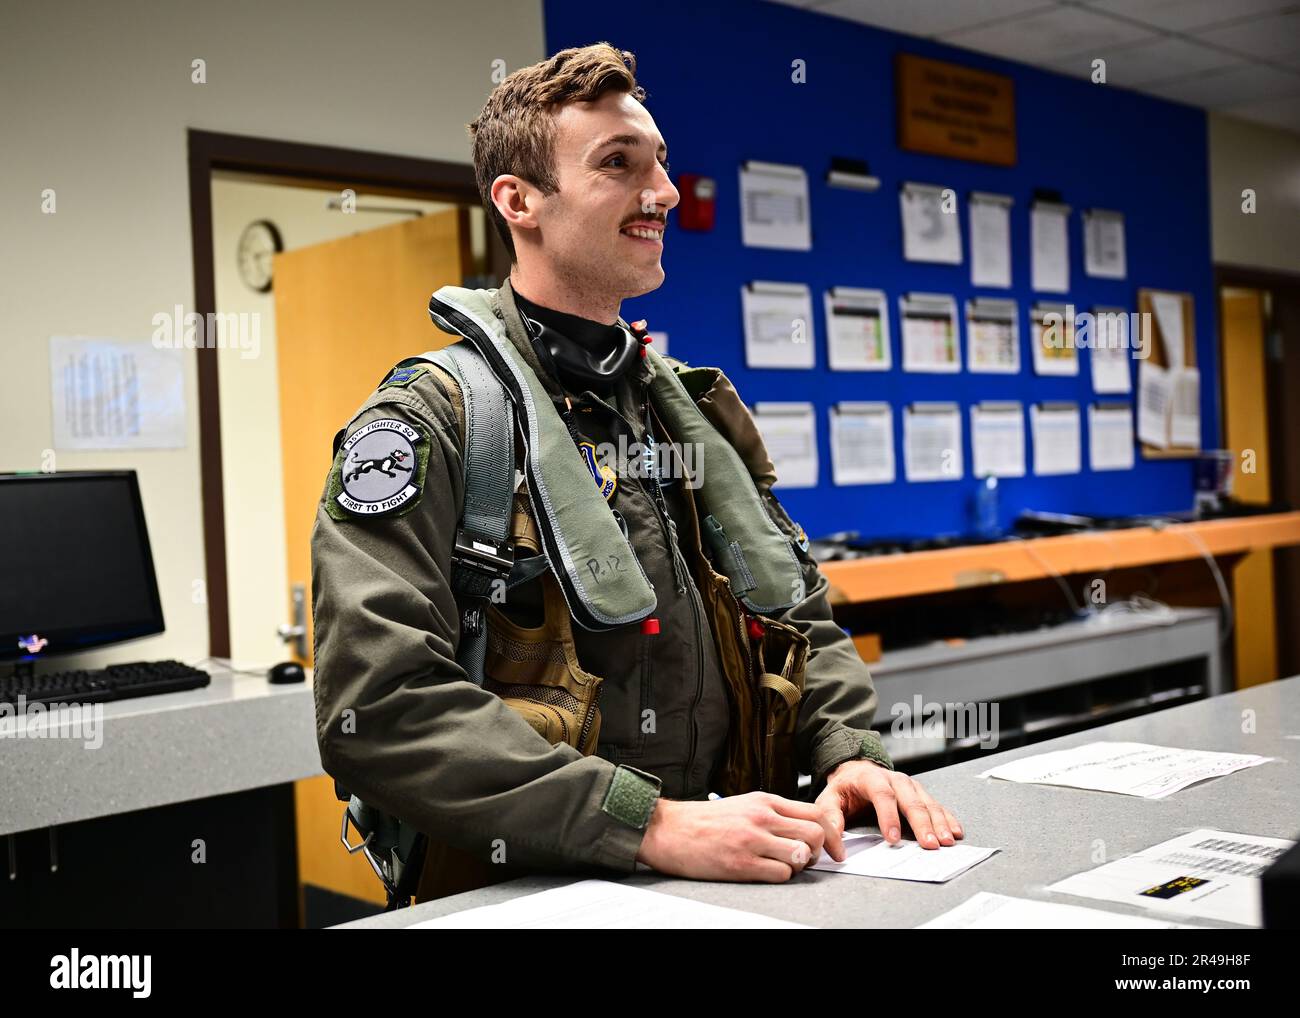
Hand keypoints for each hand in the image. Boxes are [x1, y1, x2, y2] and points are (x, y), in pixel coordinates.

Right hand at [635, 792, 830, 881]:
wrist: (669, 829)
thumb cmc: (704, 820)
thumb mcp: (743, 804)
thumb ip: (773, 813)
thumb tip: (802, 830)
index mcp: (764, 800)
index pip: (815, 812)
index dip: (832, 833)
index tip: (834, 848)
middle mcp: (762, 817)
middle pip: (816, 833)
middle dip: (820, 850)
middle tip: (808, 859)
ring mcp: (753, 840)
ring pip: (802, 854)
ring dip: (801, 864)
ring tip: (785, 864)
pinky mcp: (742, 863)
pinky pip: (781, 873)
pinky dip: (781, 876)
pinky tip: (767, 872)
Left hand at [814, 759, 963, 861]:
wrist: (856, 770)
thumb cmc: (845, 788)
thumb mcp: (829, 798)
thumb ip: (830, 816)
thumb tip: (834, 838)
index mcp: (870, 778)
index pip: (882, 795)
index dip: (888, 817)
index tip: (893, 838)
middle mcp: (894, 779)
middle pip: (911, 800)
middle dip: (921, 824)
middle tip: (929, 844)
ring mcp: (910, 786)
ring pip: (927, 803)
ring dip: (938, 823)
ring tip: (946, 841)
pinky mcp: (920, 793)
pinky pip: (937, 805)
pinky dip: (947, 818)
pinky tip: (955, 830)